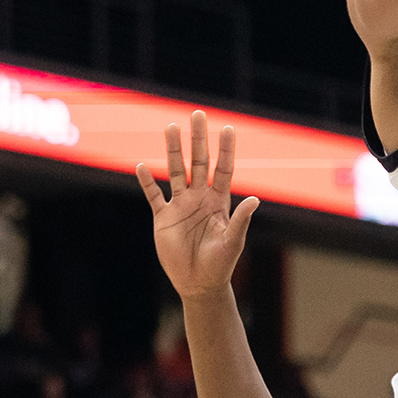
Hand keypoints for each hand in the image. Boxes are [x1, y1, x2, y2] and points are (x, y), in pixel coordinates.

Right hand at [137, 111, 260, 299]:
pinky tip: (141, 166)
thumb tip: (255, 199)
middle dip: (198, 139)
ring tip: (171, 127)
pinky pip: (154, 195)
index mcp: (219, 201)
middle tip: (197, 114)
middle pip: (199, 162)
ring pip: (176, 171)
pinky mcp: (163, 218)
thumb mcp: (232, 241)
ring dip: (173, 150)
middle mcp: (200, 198)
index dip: (225, 149)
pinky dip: (147, 182)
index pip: (223, 168)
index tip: (228, 127)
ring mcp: (181, 206)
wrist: (198, 284)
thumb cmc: (220, 264)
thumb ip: (241, 219)